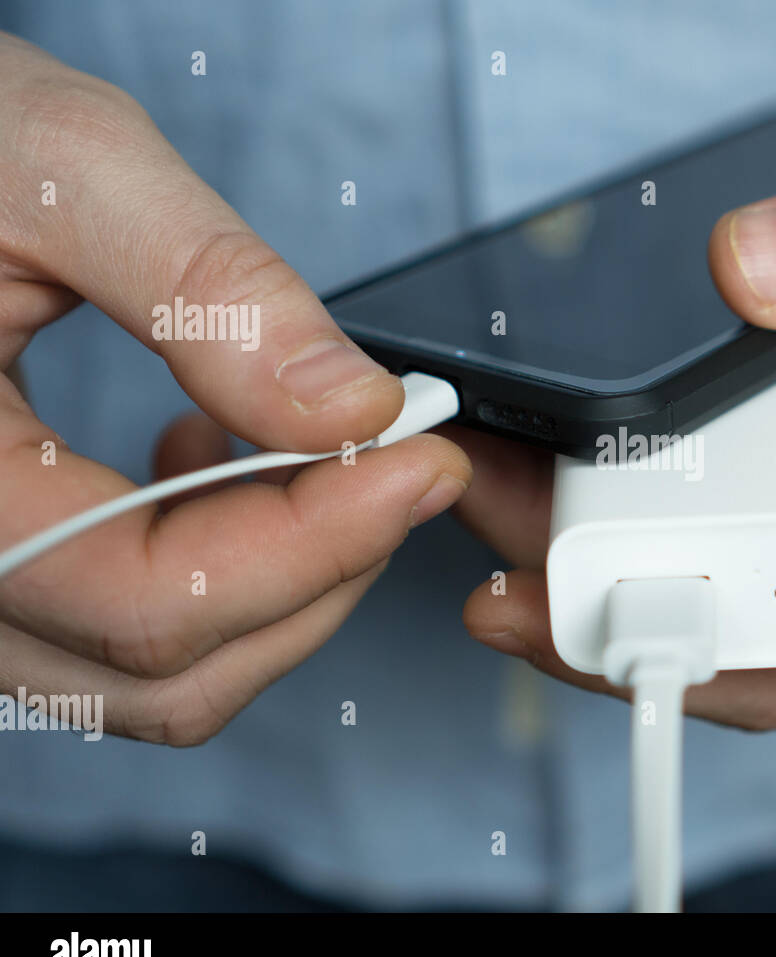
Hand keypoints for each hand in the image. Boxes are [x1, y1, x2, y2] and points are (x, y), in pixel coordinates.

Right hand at [0, 34, 470, 743]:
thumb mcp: (59, 168)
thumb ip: (208, 289)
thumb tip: (354, 407)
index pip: (148, 597)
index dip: (316, 546)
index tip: (422, 462)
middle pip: (167, 670)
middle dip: (317, 571)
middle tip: (399, 462)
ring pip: (152, 675)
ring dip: (274, 581)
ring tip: (313, 455)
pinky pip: (112, 628)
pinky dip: (209, 569)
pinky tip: (209, 452)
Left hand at [455, 136, 775, 729]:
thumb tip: (751, 272)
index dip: (672, 621)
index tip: (551, 593)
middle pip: (754, 631)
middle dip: (612, 598)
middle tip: (491, 527)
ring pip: (752, 606)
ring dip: (631, 573)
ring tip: (516, 512)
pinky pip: (771, 553)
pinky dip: (684, 537)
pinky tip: (611, 498)